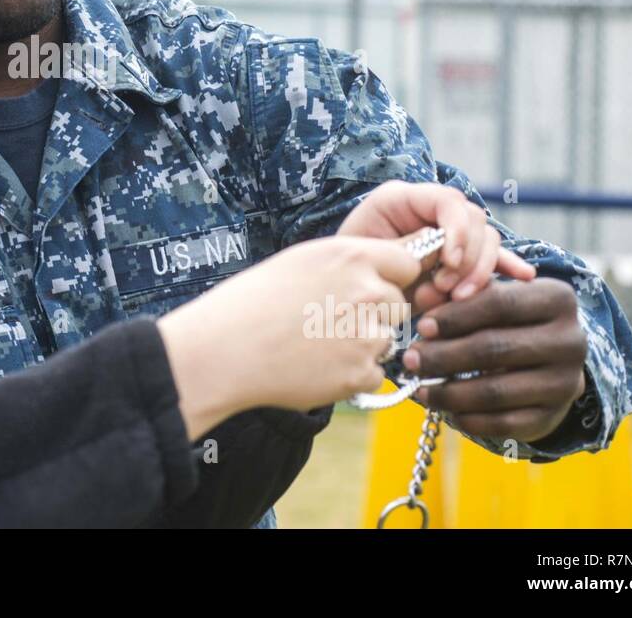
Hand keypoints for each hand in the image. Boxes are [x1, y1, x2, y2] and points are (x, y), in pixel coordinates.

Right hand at [157, 233, 428, 439]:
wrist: (225, 349)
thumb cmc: (252, 303)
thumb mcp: (300, 262)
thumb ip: (347, 263)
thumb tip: (381, 269)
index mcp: (351, 257)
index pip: (407, 263)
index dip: (390, 277)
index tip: (370, 287)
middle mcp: (367, 292)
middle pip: (399, 304)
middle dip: (375, 313)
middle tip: (330, 320)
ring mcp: (367, 334)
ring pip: (387, 339)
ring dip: (363, 344)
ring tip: (316, 343)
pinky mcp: (360, 372)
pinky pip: (374, 373)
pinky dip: (352, 374)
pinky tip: (315, 366)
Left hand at [338, 180, 534, 309]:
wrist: (341, 289)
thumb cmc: (346, 270)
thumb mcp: (369, 257)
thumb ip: (406, 253)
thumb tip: (444, 261)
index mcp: (402, 199)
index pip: (448, 202)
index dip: (457, 231)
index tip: (448, 264)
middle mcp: (429, 210)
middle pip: (475, 222)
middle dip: (467, 260)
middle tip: (447, 291)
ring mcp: (448, 231)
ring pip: (486, 241)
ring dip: (476, 274)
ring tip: (453, 299)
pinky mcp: (458, 256)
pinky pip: (490, 256)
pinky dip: (505, 266)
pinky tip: (522, 276)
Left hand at [405, 278, 588, 443]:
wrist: (548, 360)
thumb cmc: (507, 318)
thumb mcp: (488, 295)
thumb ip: (456, 289)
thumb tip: (423, 295)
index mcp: (558, 299)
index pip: (500, 303)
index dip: (456, 315)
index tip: (422, 326)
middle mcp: (571, 341)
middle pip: (494, 348)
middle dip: (444, 356)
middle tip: (411, 359)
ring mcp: (566, 383)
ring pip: (496, 391)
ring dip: (449, 392)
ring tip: (420, 388)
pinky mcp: (554, 416)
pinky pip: (504, 423)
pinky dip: (469, 419)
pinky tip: (445, 410)